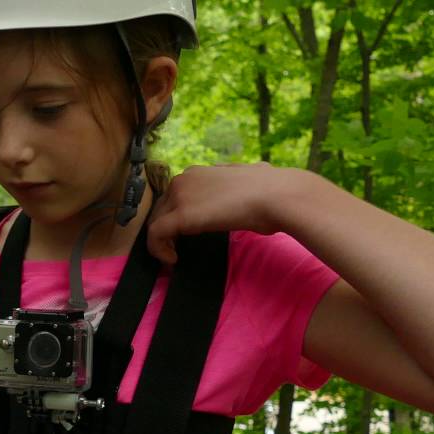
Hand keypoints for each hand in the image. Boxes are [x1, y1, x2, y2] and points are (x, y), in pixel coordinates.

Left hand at [148, 163, 304, 262]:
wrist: (278, 196)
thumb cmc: (271, 191)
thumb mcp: (243, 183)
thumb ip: (229, 188)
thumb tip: (237, 192)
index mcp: (199, 172)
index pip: (175, 196)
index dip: (176, 216)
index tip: (185, 234)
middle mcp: (184, 179)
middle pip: (162, 208)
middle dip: (167, 230)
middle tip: (177, 248)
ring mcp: (180, 195)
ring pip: (156, 221)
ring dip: (162, 240)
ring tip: (174, 255)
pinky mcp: (180, 215)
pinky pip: (155, 235)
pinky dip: (158, 250)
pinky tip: (171, 260)